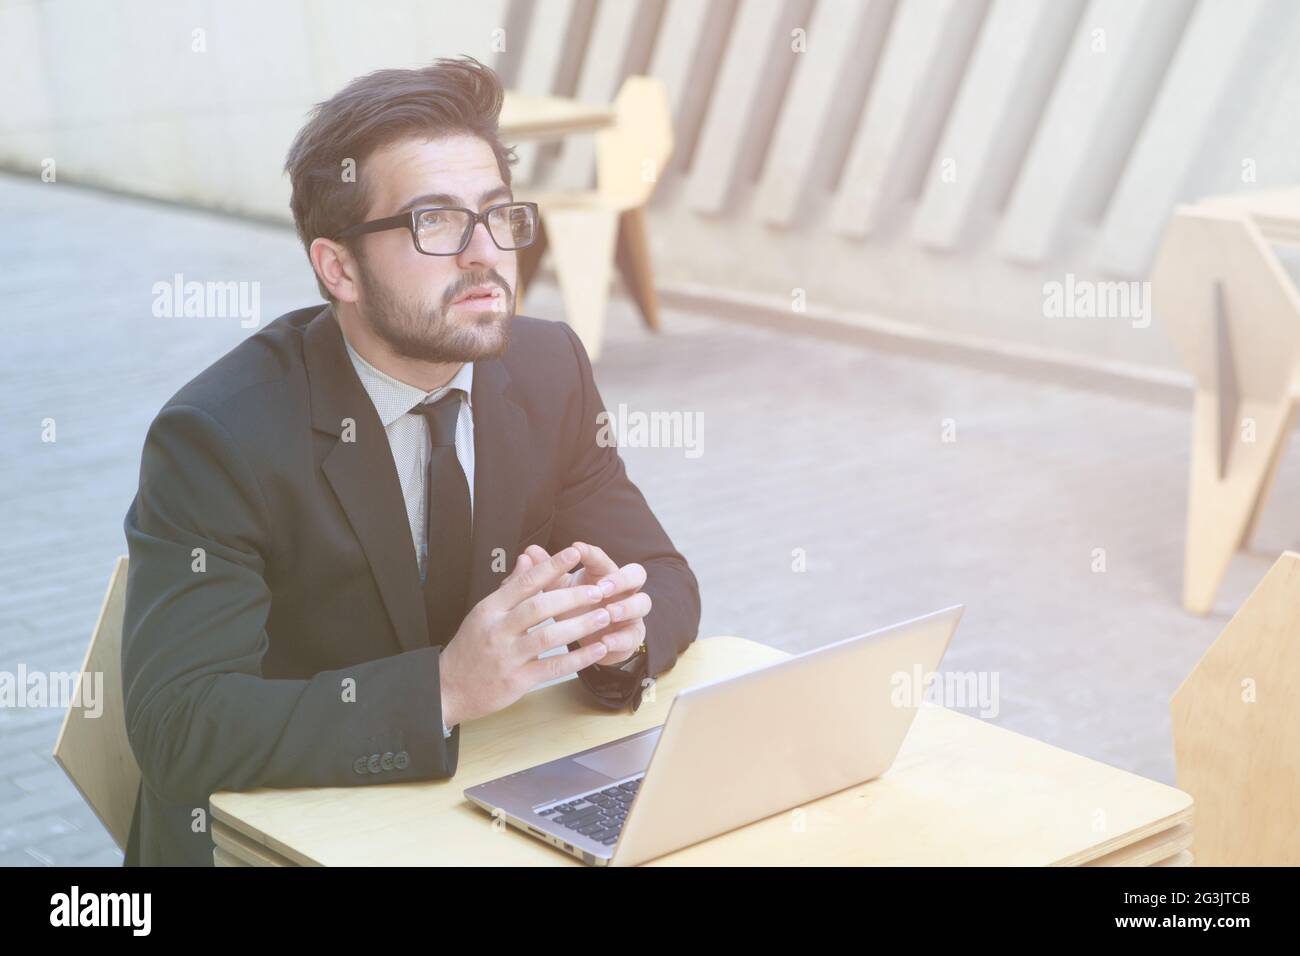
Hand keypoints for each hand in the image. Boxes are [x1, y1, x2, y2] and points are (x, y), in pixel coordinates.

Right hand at [438, 547, 612, 727]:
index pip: (524, 583)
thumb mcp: (484, 613)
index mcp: (489, 609)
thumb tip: (527, 558)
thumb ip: (510, 588)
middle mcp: (497, 630)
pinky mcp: (516, 681)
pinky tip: (597, 650)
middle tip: (598, 590)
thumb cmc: (470, 648)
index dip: (550, 567)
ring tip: (604, 616)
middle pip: (539, 607)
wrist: (447, 689)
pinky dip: (578, 659)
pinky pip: (552, 668)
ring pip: (548, 637)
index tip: (574, 553)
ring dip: (579, 625)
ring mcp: (507, 657)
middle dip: (572, 597)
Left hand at [521, 541, 650, 667]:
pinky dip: (620, 639)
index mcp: (604, 574)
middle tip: (602, 586)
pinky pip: (633, 636)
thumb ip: (546, 573)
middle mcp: (623, 590)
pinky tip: (605, 642)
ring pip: (642, 603)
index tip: (576, 549)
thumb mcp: (558, 591)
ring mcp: (632, 613)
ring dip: (626, 607)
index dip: (592, 553)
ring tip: (609, 613)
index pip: (603, 558)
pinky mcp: (632, 636)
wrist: (588, 641)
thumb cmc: (575, 609)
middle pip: (636, 574)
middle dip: (621, 579)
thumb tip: (528, 551)